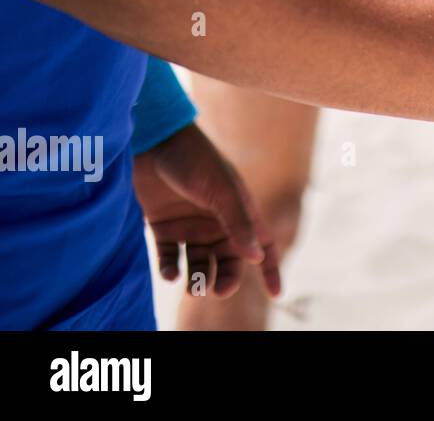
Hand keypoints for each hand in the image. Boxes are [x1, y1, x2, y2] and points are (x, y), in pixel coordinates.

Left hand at [133, 123, 280, 299]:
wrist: (153, 142)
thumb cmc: (194, 161)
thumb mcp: (221, 192)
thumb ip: (238, 224)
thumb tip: (257, 258)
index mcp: (239, 211)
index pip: (262, 244)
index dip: (270, 269)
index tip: (276, 294)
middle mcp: (217, 222)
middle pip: (228, 261)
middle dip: (226, 279)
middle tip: (217, 291)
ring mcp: (189, 226)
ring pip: (198, 264)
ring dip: (198, 279)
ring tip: (192, 287)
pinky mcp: (162, 227)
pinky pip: (169, 257)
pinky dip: (170, 270)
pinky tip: (171, 274)